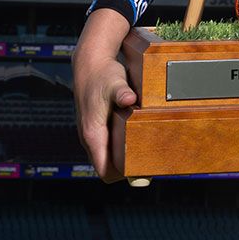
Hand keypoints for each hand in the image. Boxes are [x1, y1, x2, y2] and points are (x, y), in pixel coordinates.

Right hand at [72, 8, 136, 182]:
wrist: (89, 63)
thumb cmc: (103, 74)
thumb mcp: (115, 81)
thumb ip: (122, 92)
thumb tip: (128, 99)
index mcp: (93, 133)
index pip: (104, 169)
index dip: (121, 176)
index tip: (141, 174)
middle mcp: (89, 137)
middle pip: (106, 167)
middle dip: (125, 171)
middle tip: (150, 168)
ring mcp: (91, 133)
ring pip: (106, 158)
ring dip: (122, 161)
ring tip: (146, 158)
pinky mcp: (96, 127)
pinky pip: (107, 148)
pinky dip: (119, 151)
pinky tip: (136, 144)